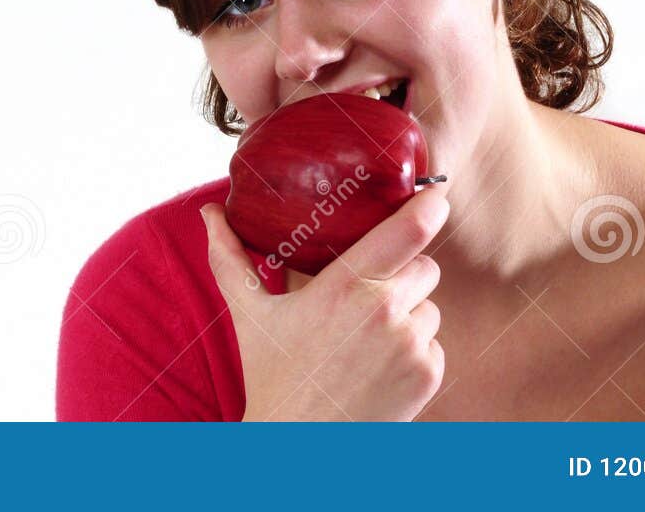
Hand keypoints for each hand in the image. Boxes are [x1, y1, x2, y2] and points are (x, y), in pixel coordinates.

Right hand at [200, 186, 449, 420]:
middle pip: (424, 265)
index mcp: (343, 287)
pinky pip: (434, 342)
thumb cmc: (272, 377)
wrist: (297, 448)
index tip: (434, 196)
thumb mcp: (250, 314)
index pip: (408, 231)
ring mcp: (410, 345)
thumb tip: (210, 212)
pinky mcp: (427, 374)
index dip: (429, 206)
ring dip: (409, 313)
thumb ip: (231, 257)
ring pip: (430, 305)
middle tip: (368, 296)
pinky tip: (379, 366)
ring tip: (367, 338)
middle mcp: (384, 311)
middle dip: (404, 272)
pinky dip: (414, 349)